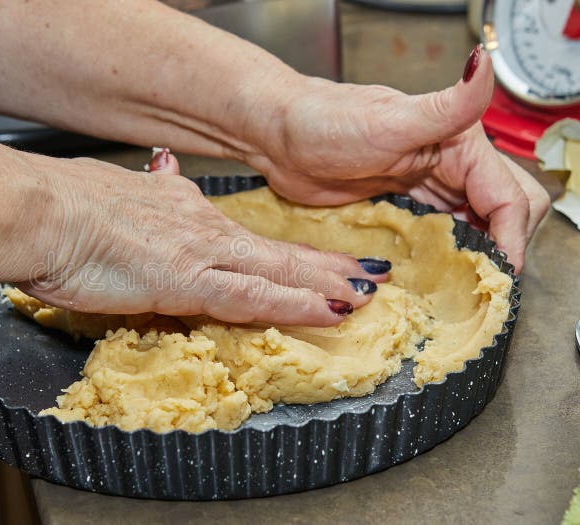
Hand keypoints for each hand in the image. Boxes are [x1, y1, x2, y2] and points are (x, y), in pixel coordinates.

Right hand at [16, 153, 387, 325]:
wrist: (41, 212)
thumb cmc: (66, 212)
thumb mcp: (118, 193)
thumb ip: (149, 189)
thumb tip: (164, 167)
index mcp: (184, 211)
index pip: (250, 239)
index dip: (290, 253)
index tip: (319, 261)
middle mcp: (202, 227)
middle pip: (278, 251)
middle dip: (329, 265)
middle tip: (373, 274)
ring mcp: (201, 252)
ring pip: (279, 270)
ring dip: (327, 283)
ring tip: (369, 294)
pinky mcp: (189, 279)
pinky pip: (255, 295)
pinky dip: (297, 302)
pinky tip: (330, 310)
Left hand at [244, 46, 548, 271]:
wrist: (277, 136)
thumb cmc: (325, 121)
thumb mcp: (391, 120)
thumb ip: (447, 106)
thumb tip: (484, 66)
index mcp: (459, 145)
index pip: (507, 197)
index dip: (511, 236)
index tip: (501, 273)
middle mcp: (449, 167)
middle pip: (500, 214)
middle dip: (502, 248)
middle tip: (483, 285)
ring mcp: (424, 191)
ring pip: (471, 230)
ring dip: (474, 258)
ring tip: (464, 290)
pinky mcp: (400, 210)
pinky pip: (437, 238)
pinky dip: (445, 258)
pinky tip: (437, 278)